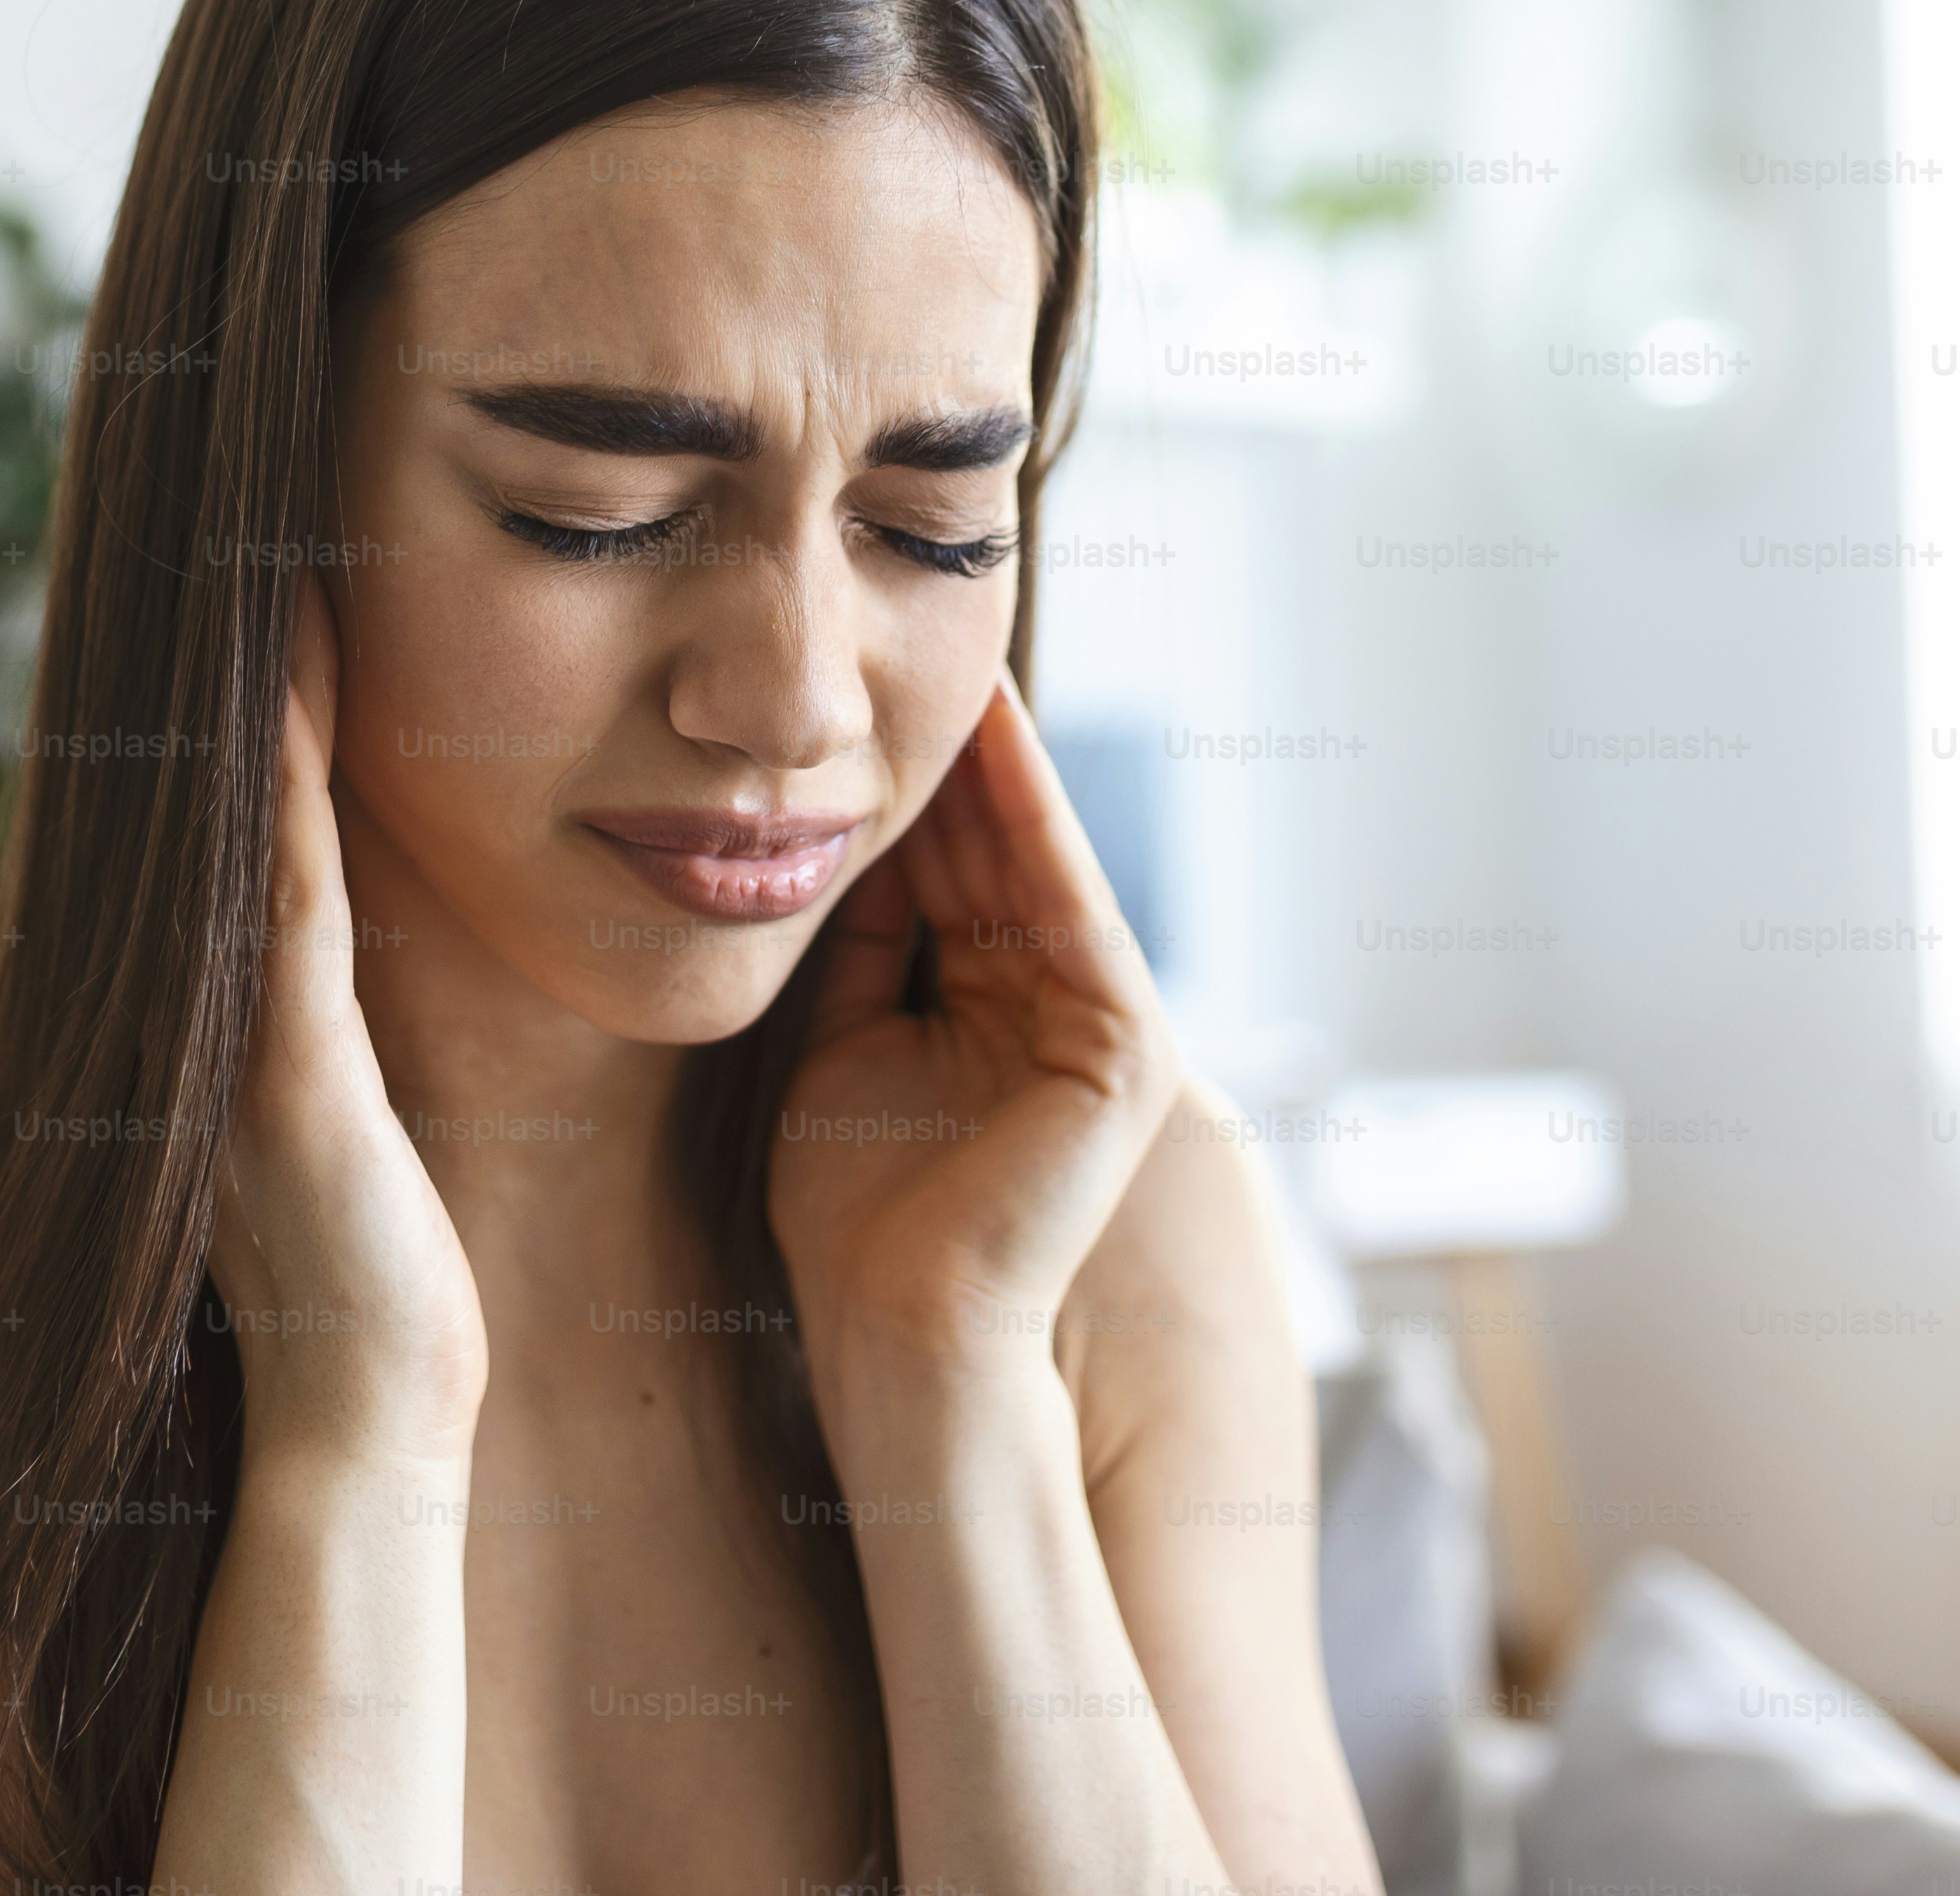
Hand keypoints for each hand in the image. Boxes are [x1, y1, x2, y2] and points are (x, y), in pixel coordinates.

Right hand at [207, 581, 485, 1466]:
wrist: (371, 1407)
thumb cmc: (382, 1266)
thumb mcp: (342, 1089)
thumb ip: (324, 988)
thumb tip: (344, 888)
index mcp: (246, 979)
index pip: (243, 784)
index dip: (252, 654)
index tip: (268, 522)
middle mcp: (218, 978)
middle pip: (217, 765)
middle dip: (228, 623)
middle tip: (245, 471)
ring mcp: (236, 1013)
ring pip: (239, 796)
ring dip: (248, 657)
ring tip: (259, 514)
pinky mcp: (278, 1059)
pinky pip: (285, 884)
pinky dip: (282, 768)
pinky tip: (296, 656)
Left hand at [771, 671, 1180, 1439]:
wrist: (898, 1323)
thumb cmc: (855, 1215)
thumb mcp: (837, 1049)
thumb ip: (858, 957)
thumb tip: (836, 843)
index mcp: (984, 1011)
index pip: (948, 872)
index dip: (911, 783)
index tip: (870, 693)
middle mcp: (1047, 1006)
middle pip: (991, 852)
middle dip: (953, 751)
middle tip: (917, 636)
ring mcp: (1094, 1025)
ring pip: (1034, 862)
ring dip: (995, 762)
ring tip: (961, 657)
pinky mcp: (1123, 1047)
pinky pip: (1069, 905)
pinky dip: (1035, 819)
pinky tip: (998, 740)